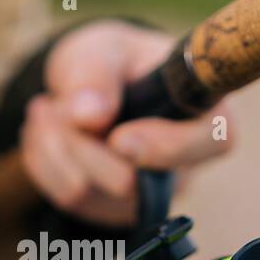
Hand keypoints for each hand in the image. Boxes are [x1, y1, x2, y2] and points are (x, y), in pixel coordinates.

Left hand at [20, 20, 235, 226]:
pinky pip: (66, 201)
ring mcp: (148, 196)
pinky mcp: (113, 212)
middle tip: (62, 105)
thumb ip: (96, 72)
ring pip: (86, 193)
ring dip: (54, 145)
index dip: (166, 147)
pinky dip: (44, 161)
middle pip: (127, 181)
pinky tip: (50, 134)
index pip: (215, 140)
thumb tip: (89, 116)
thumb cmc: (112, 63)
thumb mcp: (101, 47)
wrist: (89, 86)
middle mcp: (184, 163)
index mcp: (203, 110)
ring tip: (52, 109)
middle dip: (79, 140)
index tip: (119, 137)